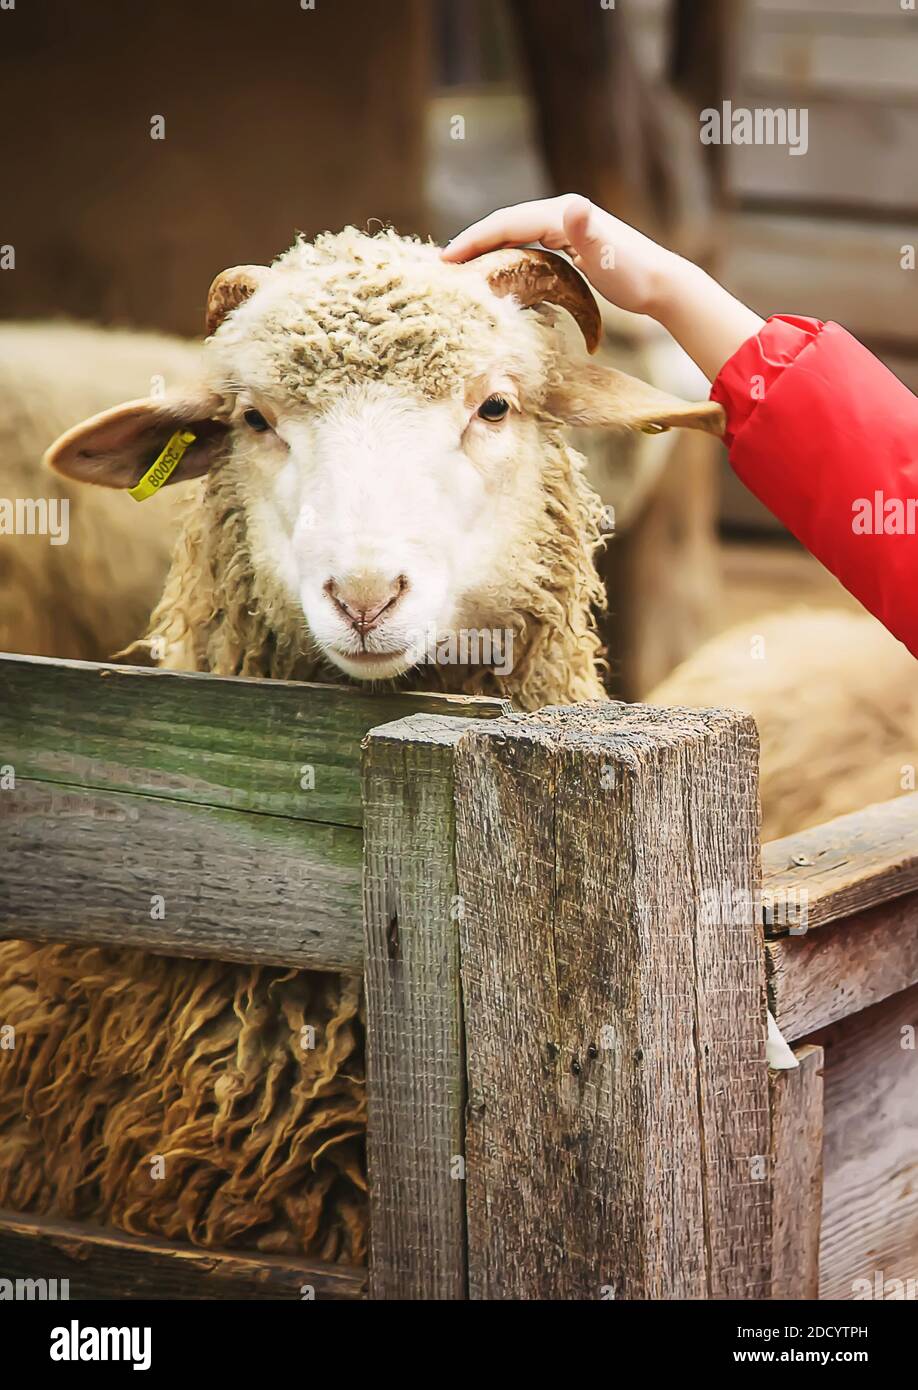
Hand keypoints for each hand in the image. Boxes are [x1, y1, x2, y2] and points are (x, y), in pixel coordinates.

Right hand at [443, 194, 764, 382]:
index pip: (507, 222)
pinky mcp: (568, 241)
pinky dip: (504, 252)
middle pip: (505, 223)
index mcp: (560, 214)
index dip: (474, 239)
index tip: (446, 259)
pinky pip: (526, 243)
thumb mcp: (608, 255)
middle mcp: (560, 213)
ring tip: (459, 265)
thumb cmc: (633, 274)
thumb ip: (587, 230)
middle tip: (441, 263)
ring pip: (513, 232)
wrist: (661, 283)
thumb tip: (572, 206)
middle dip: (472, 241)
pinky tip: (494, 267)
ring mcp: (564, 226)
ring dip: (485, 246)